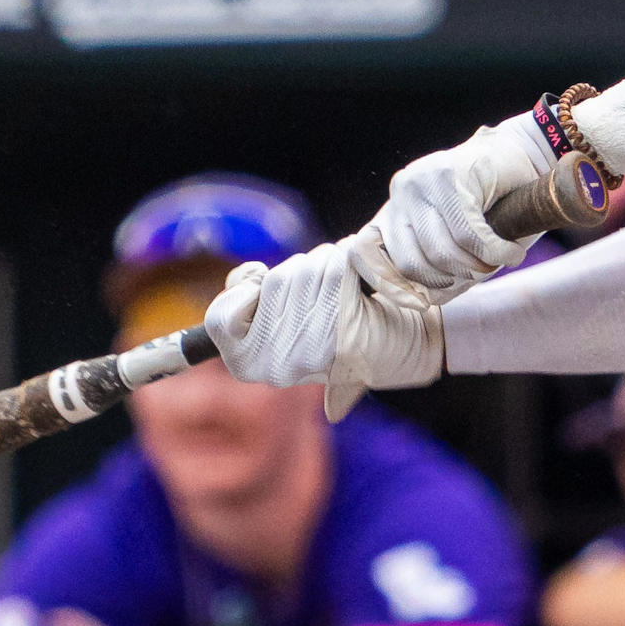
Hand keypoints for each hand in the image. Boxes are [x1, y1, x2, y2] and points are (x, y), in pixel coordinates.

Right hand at [209, 247, 444, 417]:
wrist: (404, 347)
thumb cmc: (336, 328)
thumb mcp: (278, 321)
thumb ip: (249, 302)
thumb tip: (248, 277)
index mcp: (250, 368)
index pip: (219, 317)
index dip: (241, 289)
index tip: (263, 284)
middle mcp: (277, 367)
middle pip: (272, 283)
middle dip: (299, 270)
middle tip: (321, 288)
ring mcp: (311, 352)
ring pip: (303, 270)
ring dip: (325, 261)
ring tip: (341, 284)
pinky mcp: (348, 332)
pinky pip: (336, 270)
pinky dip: (349, 257)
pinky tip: (357, 274)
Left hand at [355, 114, 576, 305]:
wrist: (527, 156)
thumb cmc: (495, 206)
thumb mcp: (458, 242)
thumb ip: (438, 269)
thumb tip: (423, 301)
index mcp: (396, 209)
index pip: (366, 250)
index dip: (387, 284)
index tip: (420, 303)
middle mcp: (402, 192)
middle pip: (410, 263)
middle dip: (449, 280)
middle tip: (479, 275)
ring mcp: (422, 181)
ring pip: (440, 252)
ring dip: (477, 269)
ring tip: (499, 261)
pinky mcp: (451, 175)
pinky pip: (469, 236)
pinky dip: (495, 253)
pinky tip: (511, 252)